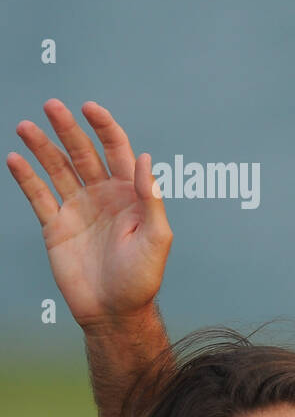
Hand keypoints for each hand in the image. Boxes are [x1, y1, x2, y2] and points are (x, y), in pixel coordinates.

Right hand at [7, 99, 170, 329]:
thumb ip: (151, 198)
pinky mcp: (56, 226)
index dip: (104, 127)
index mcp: (130, 194)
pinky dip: (26, 177)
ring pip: (57, 169)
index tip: (89, 108)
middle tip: (51, 105)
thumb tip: (145, 159)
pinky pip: (39, 195)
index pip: (117, 151)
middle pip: (83, 153)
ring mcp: (78, 209)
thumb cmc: (142, 278)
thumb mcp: (157, 237)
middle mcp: (103, 196)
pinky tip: (15, 158)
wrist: (114, 311)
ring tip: (26, 126)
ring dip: (42, 147)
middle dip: (68, 129)